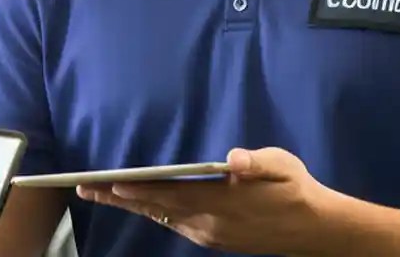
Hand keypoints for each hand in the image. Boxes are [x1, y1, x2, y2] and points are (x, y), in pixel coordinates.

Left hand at [76, 147, 334, 254]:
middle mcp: (208, 224)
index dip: (140, 190)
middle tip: (84, 189)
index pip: (171, 196)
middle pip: (156, 210)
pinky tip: (140, 203)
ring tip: (101, 193)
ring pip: (161, 219)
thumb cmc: (295, 189)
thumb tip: (235, 160)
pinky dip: (151, 213)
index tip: (111, 183)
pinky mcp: (212, 239)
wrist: (315, 229)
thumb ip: (258, 162)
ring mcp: (209, 235)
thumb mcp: (282, 166)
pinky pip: (173, 224)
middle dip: (119, 198)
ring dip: (131, 205)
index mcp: (221, 204)